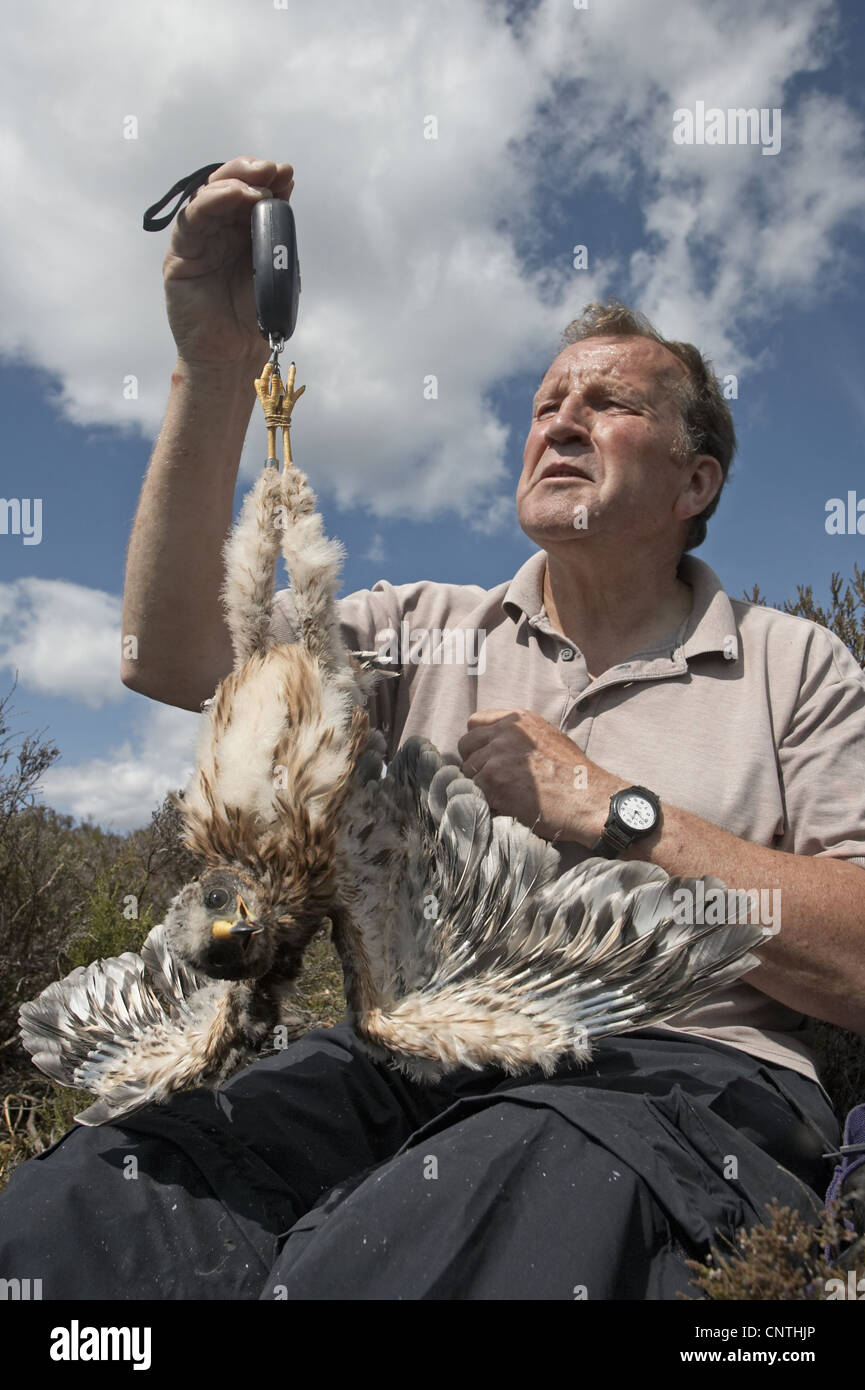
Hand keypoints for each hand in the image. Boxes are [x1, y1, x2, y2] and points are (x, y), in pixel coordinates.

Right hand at [163, 155, 294, 368]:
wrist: (236, 355)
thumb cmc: (257, 316)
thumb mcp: (277, 268)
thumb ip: (278, 232)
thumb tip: (285, 189)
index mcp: (243, 231)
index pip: (251, 192)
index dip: (268, 179)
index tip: (287, 174)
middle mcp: (219, 230)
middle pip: (227, 185)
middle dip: (250, 172)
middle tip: (272, 171)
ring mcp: (198, 241)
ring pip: (208, 197)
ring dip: (233, 184)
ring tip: (258, 187)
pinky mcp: (180, 255)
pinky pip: (192, 221)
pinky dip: (212, 202)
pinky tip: (234, 196)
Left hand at [457, 708, 616, 842]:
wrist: (590, 799)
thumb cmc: (575, 776)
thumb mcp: (548, 739)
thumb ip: (518, 737)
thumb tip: (492, 748)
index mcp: (519, 719)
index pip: (475, 722)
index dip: (479, 743)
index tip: (489, 759)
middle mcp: (506, 731)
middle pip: (466, 745)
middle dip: (475, 764)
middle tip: (494, 782)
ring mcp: (497, 754)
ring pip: (468, 771)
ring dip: (481, 786)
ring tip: (505, 796)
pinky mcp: (493, 779)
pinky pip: (474, 791)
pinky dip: (486, 802)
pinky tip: (506, 807)